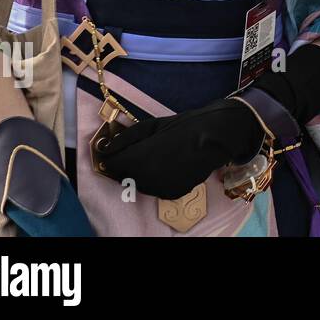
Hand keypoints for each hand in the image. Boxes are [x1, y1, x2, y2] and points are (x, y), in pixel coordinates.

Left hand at [96, 99, 263, 199]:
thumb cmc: (182, 127)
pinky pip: (155, 188)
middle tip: (141, 151)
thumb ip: (125, 138)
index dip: (113, 157)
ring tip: (157, 156)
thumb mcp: (151, 125)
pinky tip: (168, 165)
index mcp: (139, 159)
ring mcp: (160, 189)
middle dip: (127, 165)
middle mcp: (147, 179)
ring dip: (140, 173)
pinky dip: (156, 179)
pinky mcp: (172, 194)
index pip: (112, 165)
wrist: (214, 137)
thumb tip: (105, 148)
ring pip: (139, 184)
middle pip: (124, 176)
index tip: (118, 150)